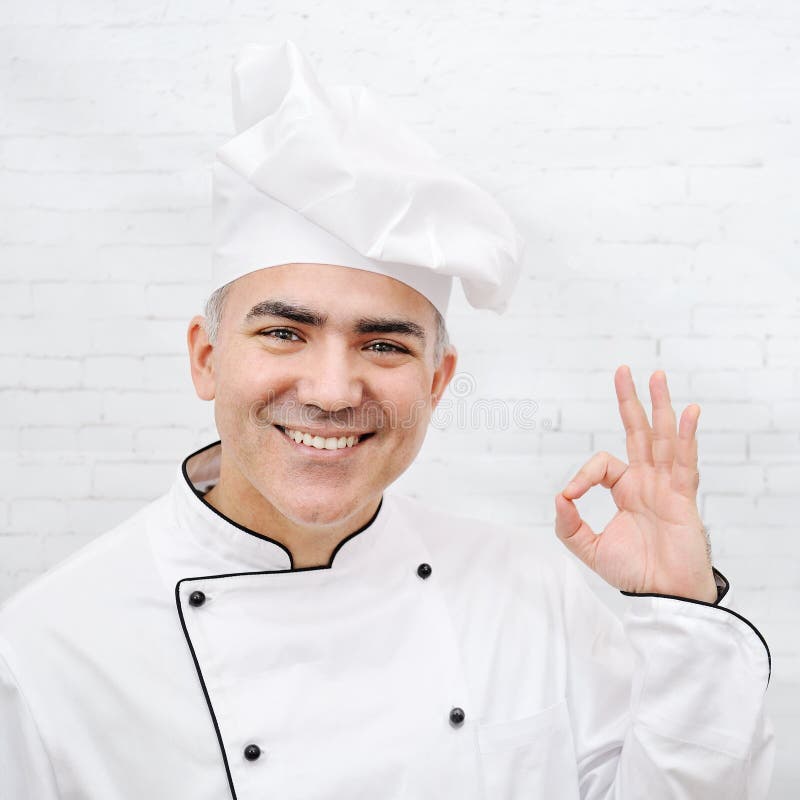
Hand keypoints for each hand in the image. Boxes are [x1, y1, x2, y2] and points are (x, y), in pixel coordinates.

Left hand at [554, 365, 717, 602]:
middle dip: (631, 401)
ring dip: (660, 406)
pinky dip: (687, 436)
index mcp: (626, 489)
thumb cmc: (634, 573)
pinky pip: (685, 461)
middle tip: (625, 371)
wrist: (662, 596)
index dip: (582, 474)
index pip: (603, 463)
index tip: (570, 495)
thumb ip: (568, 524)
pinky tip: (689, 412)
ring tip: (657, 376)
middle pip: (639, 432)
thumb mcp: (588, 548)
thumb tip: (558, 496)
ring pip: (663, 438)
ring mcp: (667, 486)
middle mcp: (647, 481)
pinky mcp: (683, 496)